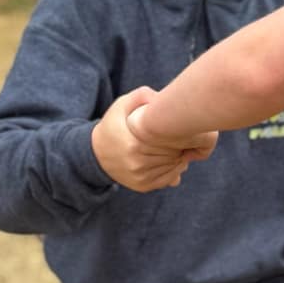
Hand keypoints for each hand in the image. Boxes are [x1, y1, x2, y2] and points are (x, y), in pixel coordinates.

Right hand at [91, 87, 215, 190]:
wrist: (96, 154)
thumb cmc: (113, 125)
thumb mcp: (122, 105)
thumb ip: (142, 95)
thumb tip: (162, 98)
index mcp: (134, 144)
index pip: (171, 139)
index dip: (181, 132)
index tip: (183, 125)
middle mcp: (137, 164)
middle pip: (175, 154)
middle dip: (184, 145)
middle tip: (187, 135)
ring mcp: (140, 177)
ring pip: (175, 168)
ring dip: (182, 157)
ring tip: (180, 146)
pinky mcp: (143, 186)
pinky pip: (169, 179)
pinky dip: (176, 169)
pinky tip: (175, 159)